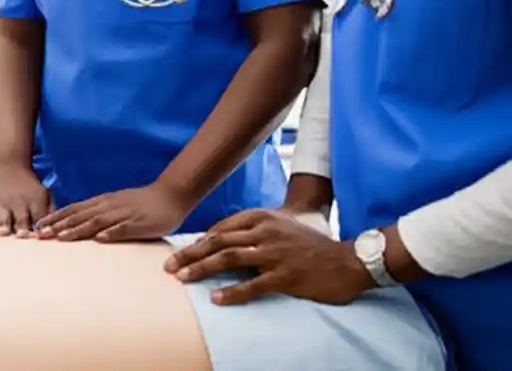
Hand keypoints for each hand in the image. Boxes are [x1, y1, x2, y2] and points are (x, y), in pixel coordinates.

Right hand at [0, 163, 51, 236]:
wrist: (11, 165)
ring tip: (5, 234)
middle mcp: (19, 203)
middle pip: (21, 221)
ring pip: (4, 220)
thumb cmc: (30, 184)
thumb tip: (54, 230)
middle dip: (23, 230)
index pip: (40, 219)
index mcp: (35, 201)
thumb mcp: (44, 192)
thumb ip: (50, 210)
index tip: (42, 237)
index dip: (41, 230)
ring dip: (5, 229)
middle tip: (23, 236)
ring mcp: (4, 205)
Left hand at [36, 183, 191, 241]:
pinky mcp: (139, 223)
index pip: (74, 210)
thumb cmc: (142, 204)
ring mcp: (123, 214)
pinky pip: (123, 228)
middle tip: (40, 235)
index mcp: (102, 203)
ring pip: (96, 221)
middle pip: (79, 216)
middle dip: (58, 225)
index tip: (38, 226)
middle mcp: (109, 206)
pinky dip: (111, 233)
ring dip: (78, 229)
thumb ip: (99, 214)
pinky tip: (99, 239)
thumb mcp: (116, 205)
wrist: (171, 195)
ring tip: (61, 237)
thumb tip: (79, 225)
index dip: (55, 218)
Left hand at [163, 209, 373, 305]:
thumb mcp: (281, 226)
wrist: (348, 261)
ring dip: (202, 269)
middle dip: (190, 254)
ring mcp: (275, 253)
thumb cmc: (311, 245)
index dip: (198, 241)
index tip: (181, 252)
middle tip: (168, 266)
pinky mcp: (286, 276)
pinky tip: (216, 299)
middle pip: (218, 241)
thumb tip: (218, 239)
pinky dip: (232, 292)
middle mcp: (266, 232)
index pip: (221, 228)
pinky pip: (253, 285)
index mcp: (262, 218)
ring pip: (229, 259)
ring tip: (182, 278)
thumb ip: (253, 228)